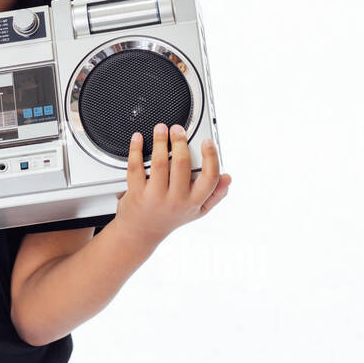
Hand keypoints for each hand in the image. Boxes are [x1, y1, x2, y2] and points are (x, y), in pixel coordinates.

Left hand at [112, 123, 231, 242]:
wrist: (140, 234)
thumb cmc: (170, 218)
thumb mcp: (197, 211)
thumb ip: (215, 194)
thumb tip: (228, 178)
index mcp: (193, 201)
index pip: (210, 177)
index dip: (210, 157)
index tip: (206, 141)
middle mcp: (176, 199)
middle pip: (182, 164)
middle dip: (180, 141)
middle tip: (178, 129)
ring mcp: (155, 196)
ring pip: (159, 162)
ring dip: (160, 141)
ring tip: (161, 129)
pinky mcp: (136, 193)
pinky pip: (135, 167)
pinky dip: (136, 150)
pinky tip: (138, 138)